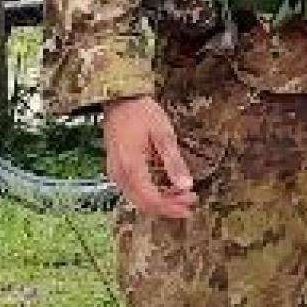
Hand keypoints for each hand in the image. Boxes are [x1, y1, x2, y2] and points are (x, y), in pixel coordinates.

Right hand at [103, 96, 199, 220]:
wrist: (119, 99)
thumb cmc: (141, 112)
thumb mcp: (164, 134)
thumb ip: (174, 162)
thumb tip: (187, 185)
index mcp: (132, 166)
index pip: (151, 198)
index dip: (172, 206)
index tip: (191, 204)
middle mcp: (120, 173)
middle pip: (144, 203)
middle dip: (168, 207)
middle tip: (190, 202)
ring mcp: (116, 172)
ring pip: (138, 199)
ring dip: (160, 202)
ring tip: (182, 196)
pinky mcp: (117, 169)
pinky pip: (133, 190)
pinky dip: (151, 194)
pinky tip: (167, 189)